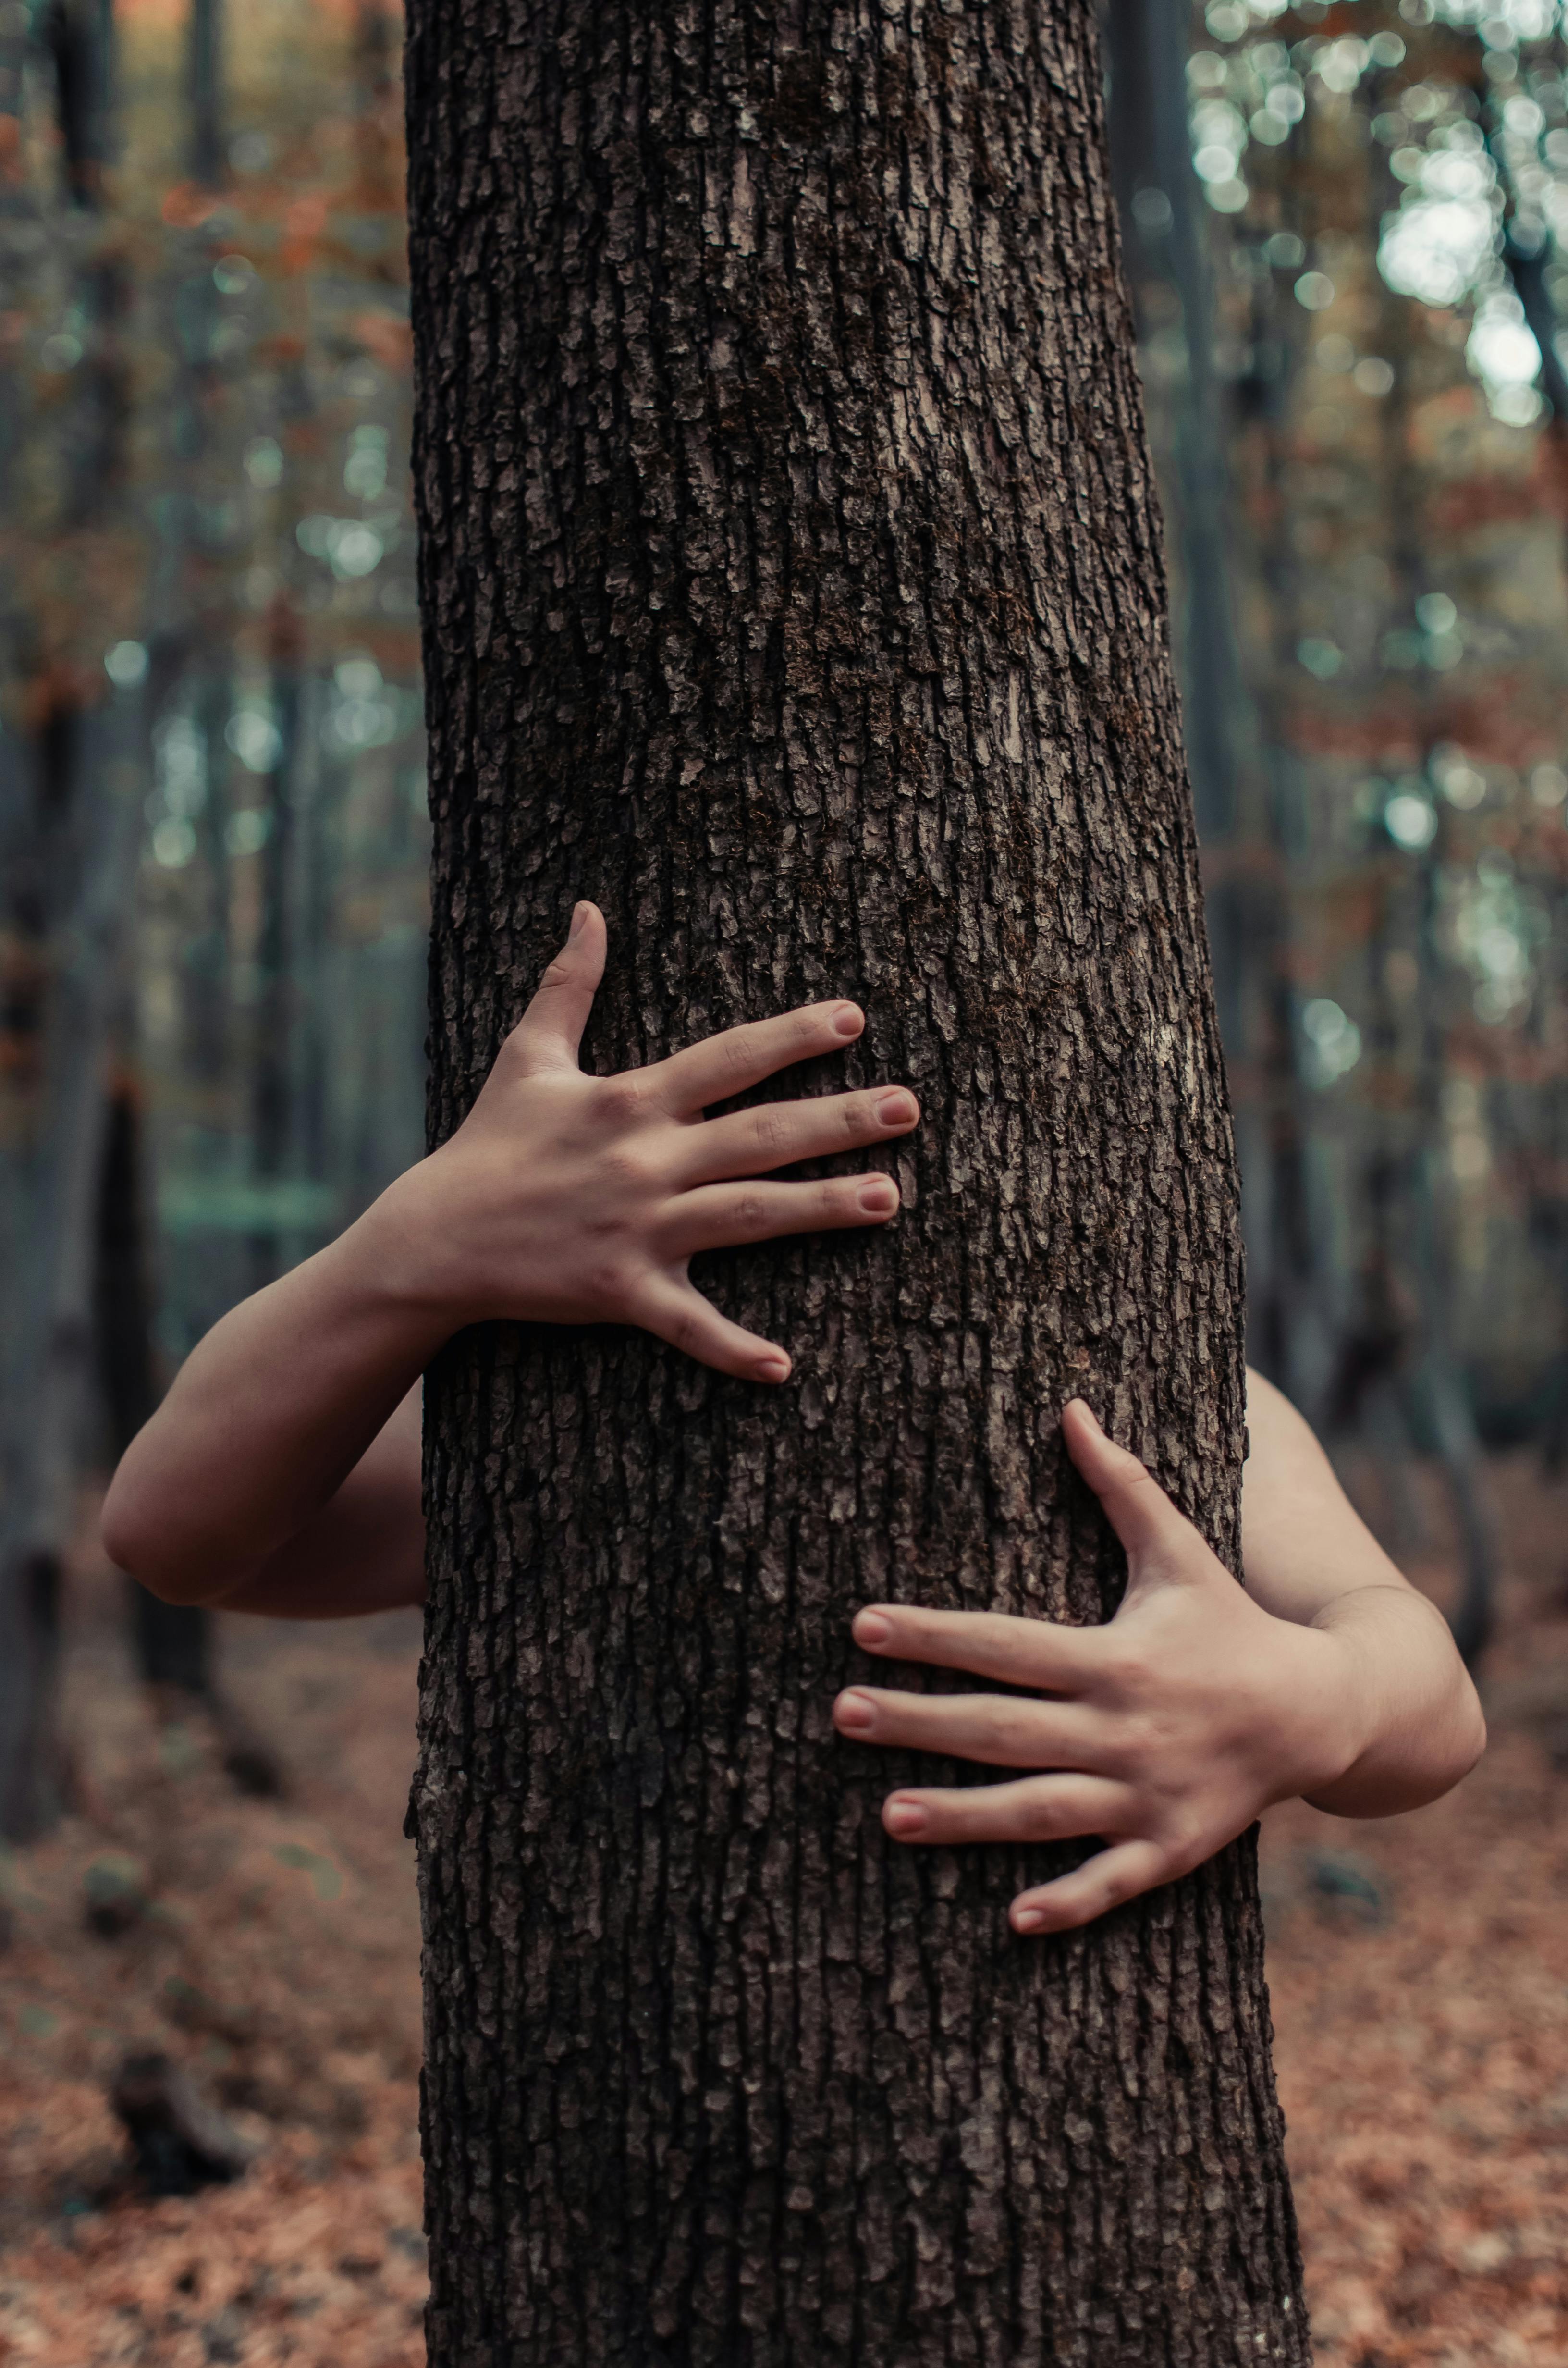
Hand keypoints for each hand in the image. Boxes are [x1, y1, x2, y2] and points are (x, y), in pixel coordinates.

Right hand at [375, 902, 919, 1379]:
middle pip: (759, 1135)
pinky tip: (783, 1366)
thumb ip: (569, 983)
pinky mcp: (620, 1292)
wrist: (435, 1238)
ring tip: (888, 1199)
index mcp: (628, 1101)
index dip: (791, 1037)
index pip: (727, 1059)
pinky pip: (687, 1323)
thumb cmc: (488, 1144)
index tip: (855, 1021)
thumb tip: (587, 909)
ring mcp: (636, 1228)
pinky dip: (731, 1348)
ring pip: (746, 1216)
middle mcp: (643, 1161)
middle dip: (838, 1120)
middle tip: (909, 1108)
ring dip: (820, 1209)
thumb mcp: (528, 1057)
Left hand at [832, 1400, 1367, 1934]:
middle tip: (841, 1714)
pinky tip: (1013, 1920)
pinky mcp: (1171, 1848)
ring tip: (887, 1814)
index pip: (1005, 1643)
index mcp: (1116, 1657)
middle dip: (920, 1722)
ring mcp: (1147, 1794)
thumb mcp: (1179, 1551)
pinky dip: (1069, 1902)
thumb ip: (1121, 1484)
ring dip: (964, 1817)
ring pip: (1040, 1811)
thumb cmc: (1232, 1624)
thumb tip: (1072, 1406)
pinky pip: (1113, 1882)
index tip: (862, 1625)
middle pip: (1004, 1727)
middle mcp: (1124, 1729)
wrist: (1323, 1709)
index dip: (933, 1634)